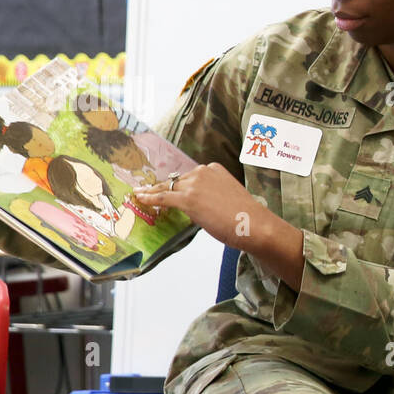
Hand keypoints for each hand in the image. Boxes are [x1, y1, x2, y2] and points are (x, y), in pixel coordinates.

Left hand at [132, 163, 305, 288]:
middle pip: (176, 180)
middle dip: (162, 187)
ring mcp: (194, 184)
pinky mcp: (187, 199)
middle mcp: (203, 172)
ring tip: (140, 195)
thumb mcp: (228, 197)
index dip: (177, 184)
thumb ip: (212, 195)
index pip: (190, 176)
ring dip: (152, 192)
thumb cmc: (246, 216)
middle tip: (147, 191)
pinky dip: (149, 197)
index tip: (167, 186)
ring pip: (167, 187)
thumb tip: (199, 205)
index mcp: (214, 169)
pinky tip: (139, 198)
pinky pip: (162, 197)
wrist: (254, 224)